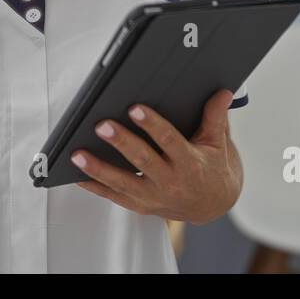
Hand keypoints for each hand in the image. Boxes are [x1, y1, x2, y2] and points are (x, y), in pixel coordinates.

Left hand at [71, 88, 242, 225]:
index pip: (169, 141)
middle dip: (121, 142)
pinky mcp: (141, 206)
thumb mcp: (217, 143)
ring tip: (78, 154)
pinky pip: (114, 196)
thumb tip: (223, 92)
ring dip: (98, 169)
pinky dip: (94, 186)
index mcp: (190, 163)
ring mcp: (154, 197)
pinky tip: (77, 175)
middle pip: (142, 161)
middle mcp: (171, 182)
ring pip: (123, 183)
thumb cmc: (212, 169)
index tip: (135, 109)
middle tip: (101, 126)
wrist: (213, 206)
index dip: (152, 125)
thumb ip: (215, 117)